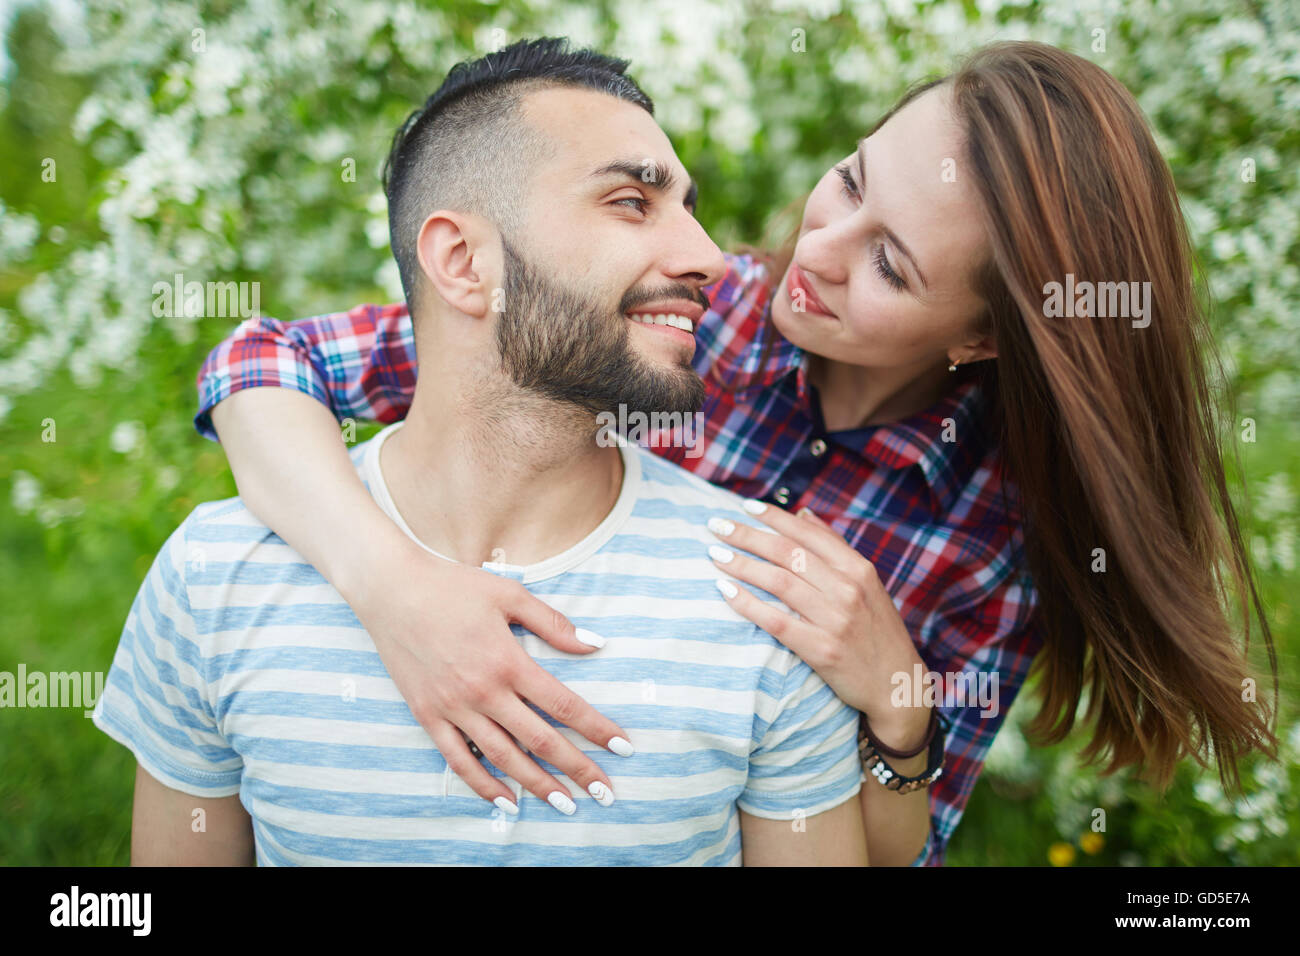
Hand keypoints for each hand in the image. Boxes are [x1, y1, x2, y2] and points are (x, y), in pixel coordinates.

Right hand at [350, 540, 633, 814]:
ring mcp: (453, 708)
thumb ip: (553, 624)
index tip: (623, 747)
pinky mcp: (427, 715)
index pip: (563, 705)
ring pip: (502, 758)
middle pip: (539, 740)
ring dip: (537, 785)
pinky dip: (483, 785)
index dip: (596, 729)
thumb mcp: (509, 595)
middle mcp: (483, 692)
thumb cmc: (453, 586)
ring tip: (565, 804)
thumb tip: (595, 646)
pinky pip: (458, 760)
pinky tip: (506, 802)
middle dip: (576, 769)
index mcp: (508, 661)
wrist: (391, 589)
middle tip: (605, 793)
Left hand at [708, 500, 930, 750]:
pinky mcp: (821, 650)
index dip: (774, 517)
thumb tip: (803, 515)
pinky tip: (725, 591)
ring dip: (742, 565)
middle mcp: (848, 589)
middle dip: (747, 535)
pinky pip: (776, 621)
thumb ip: (835, 547)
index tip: (744, 506)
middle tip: (716, 525)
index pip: (808, 534)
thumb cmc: (877, 631)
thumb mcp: (867, 584)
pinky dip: (747, 603)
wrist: (898, 685)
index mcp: (858, 568)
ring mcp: (835, 620)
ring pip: (779, 582)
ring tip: (714, 554)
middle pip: (787, 553)